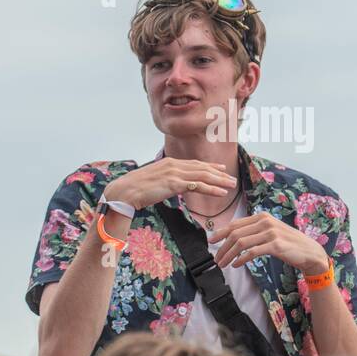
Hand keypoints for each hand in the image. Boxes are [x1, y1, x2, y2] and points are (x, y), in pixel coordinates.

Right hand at [102, 159, 236, 209]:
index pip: (194, 163)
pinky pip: (198, 186)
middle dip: (219, 173)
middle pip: (202, 168)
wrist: (124, 191)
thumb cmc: (135, 189)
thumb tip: (172, 185)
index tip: (221, 168)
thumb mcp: (153, 181)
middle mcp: (174, 165)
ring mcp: (174, 173)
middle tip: (232, 178)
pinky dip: (212, 188)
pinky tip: (221, 192)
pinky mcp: (174, 184)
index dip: (209, 166)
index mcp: (169, 162)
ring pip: (203, 175)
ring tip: (231, 185)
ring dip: (220, 180)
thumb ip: (165, 180)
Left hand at [210, 213, 328, 275]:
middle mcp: (265, 222)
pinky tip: (236, 265)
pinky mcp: (276, 245)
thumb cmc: (287, 244)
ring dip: (228, 255)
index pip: (235, 223)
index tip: (211, 242)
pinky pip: (252, 252)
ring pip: (241, 243)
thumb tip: (233, 237)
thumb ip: (254, 231)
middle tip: (216, 258)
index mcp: (262, 217)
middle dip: (222, 247)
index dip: (220, 233)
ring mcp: (271, 233)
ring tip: (223, 264)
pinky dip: (241, 259)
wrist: (309, 252)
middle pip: (235, 233)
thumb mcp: (270, 232)